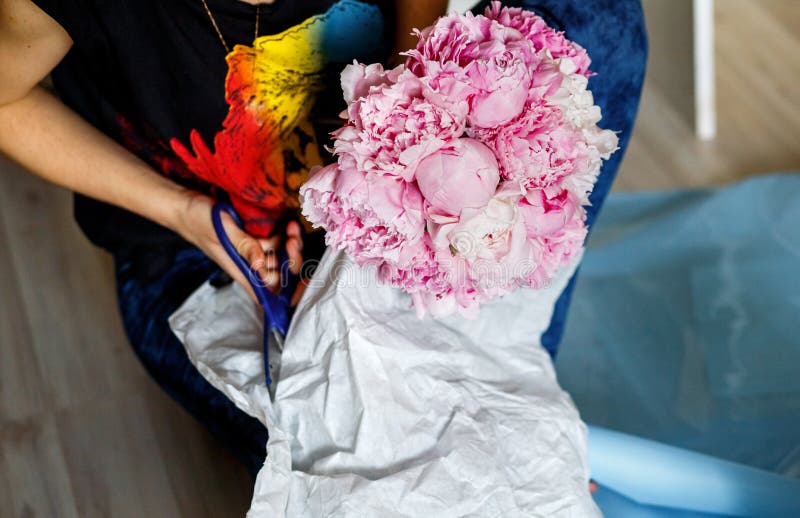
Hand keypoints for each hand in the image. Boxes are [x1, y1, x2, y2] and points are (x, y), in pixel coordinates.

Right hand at [174, 192, 304, 304]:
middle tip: (292, 241)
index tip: (299, 279)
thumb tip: (260, 264)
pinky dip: (285, 233)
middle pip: (280, 272)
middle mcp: (250, 263)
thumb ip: (243, 246)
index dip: (286, 293)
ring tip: (291, 227)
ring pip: (281, 254)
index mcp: (241, 270)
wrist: (186, 205)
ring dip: (291, 243)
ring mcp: (254, 249)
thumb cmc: (198, 222)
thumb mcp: (222, 233)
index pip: (266, 292)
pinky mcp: (255, 235)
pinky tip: (287, 223)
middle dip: (292, 259)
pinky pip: (277, 239)